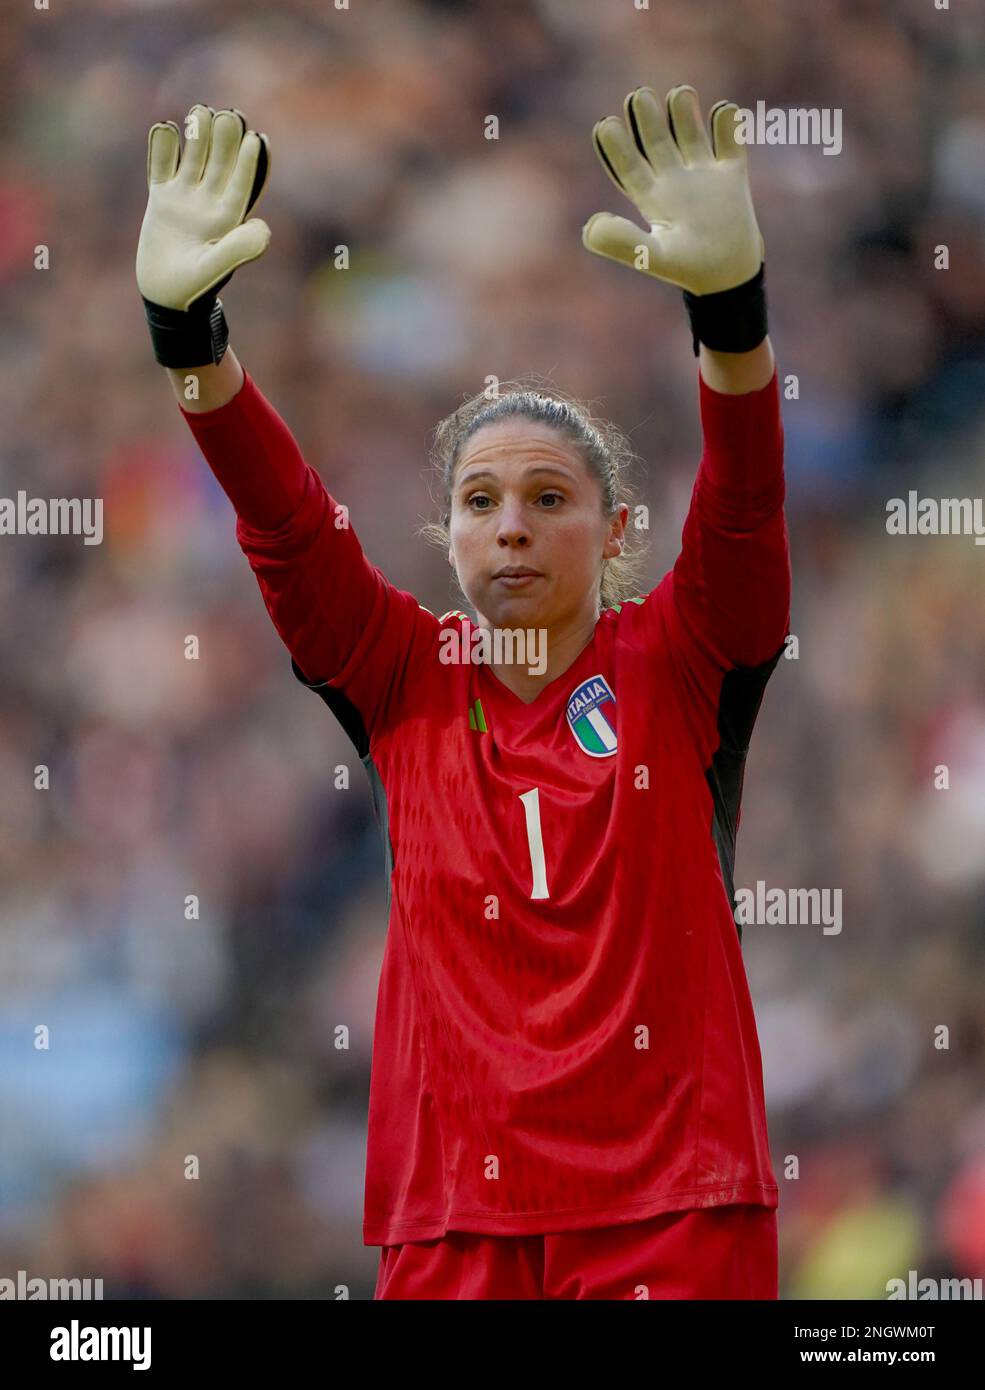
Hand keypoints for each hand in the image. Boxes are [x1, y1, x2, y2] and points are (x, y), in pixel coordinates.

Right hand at [136, 104, 270, 312]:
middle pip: (220, 164)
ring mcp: (185, 198)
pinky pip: (161, 167)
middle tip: (229, 116)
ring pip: (193, 159)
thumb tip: (265, 228)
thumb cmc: (194, 288)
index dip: (249, 163)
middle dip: (225, 141)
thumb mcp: (215, 269)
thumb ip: (239, 249)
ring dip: (197, 136)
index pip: (242, 184)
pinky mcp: (162, 197)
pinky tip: (166, 128)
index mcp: (228, 219)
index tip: (256, 139)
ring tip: (201, 112)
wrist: (165, 295)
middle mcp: (209, 203)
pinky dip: (161, 149)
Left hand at [582, 84, 763, 297]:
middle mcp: (672, 179)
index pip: (627, 166)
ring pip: (689, 132)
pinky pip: (729, 140)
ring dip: (683, 113)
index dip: (616, 147)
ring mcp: (702, 172)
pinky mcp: (731, 172)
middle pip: (655, 141)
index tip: (606, 125)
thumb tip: (591, 225)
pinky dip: (727, 124)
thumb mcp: (651, 258)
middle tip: (638, 96)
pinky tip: (721, 112)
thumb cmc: (687, 268)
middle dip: (646, 119)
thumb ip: (622, 243)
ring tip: (679, 94)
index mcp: (649, 197)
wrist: (728, 276)